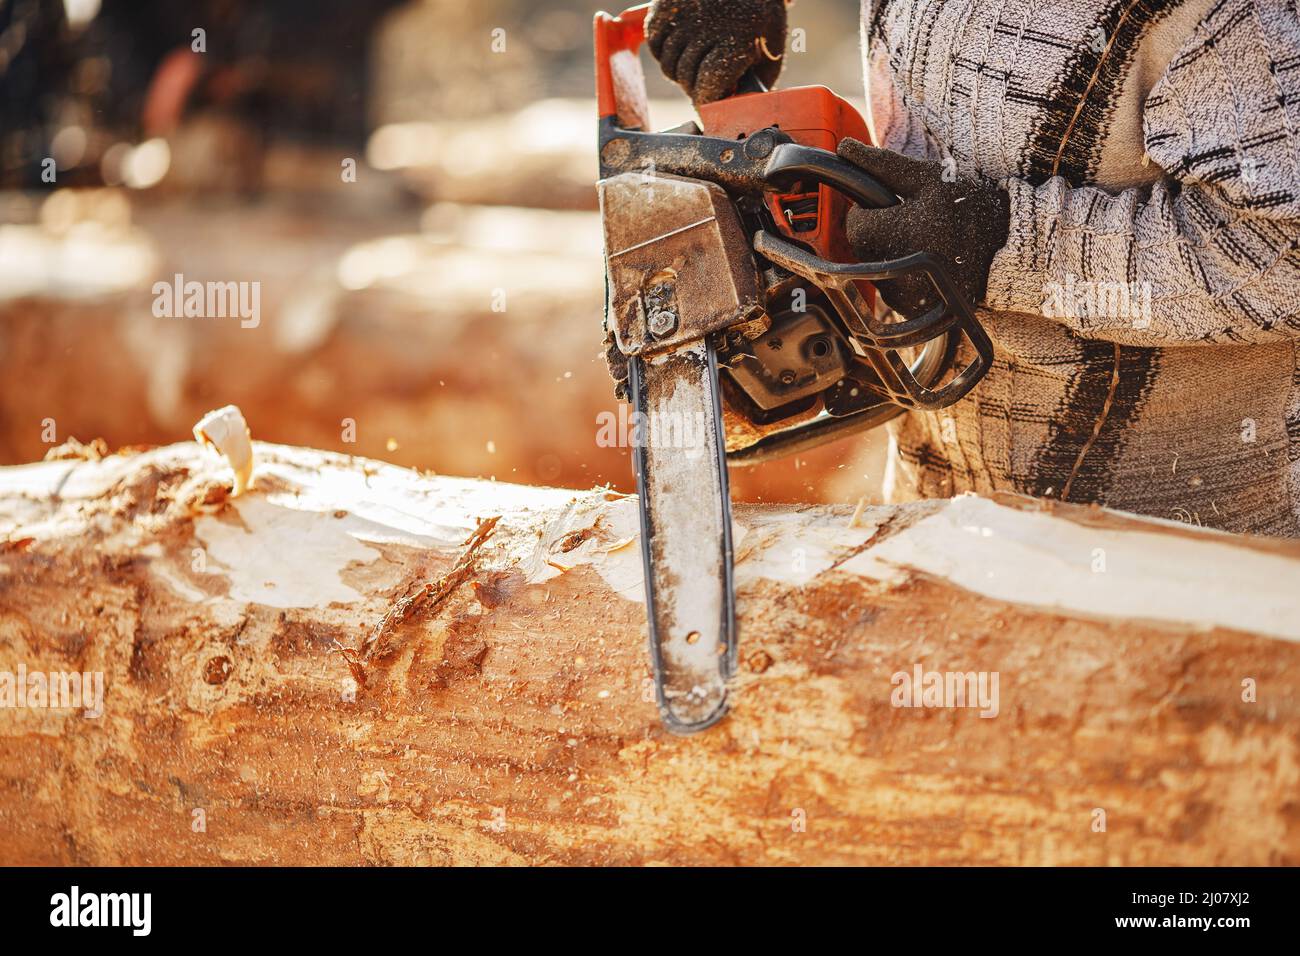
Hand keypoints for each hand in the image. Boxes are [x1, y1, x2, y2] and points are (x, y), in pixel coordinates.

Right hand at [646, 0, 787, 105]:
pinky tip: (678, 49)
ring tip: (693, 65)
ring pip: (668, 64)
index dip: (705, 101)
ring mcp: (686, 14)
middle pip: (685, 77)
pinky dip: (661, 52)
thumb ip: (756, 82)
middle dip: (693, 88)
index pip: (707, 85)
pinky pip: (653, 42)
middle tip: (703, 84)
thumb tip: (736, 111)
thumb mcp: (771, 49)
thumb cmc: (760, 18)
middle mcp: (708, 25)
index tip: (707, 105)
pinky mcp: (667, 4)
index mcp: (738, 39)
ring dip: (677, 73)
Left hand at [837, 138, 1009, 316]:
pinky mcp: (908, 310)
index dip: (868, 213)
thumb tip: (844, 148)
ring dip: (886, 254)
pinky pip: (886, 287)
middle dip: (877, 233)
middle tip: (907, 224)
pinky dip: (898, 274)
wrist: (1005, 255)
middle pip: (861, 249)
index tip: (889, 208)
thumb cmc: (968, 210)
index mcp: (909, 233)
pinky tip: (922, 264)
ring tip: (919, 244)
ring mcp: (905, 296)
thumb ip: (884, 164)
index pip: (856, 225)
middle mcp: (905, 270)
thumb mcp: (931, 179)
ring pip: (872, 268)